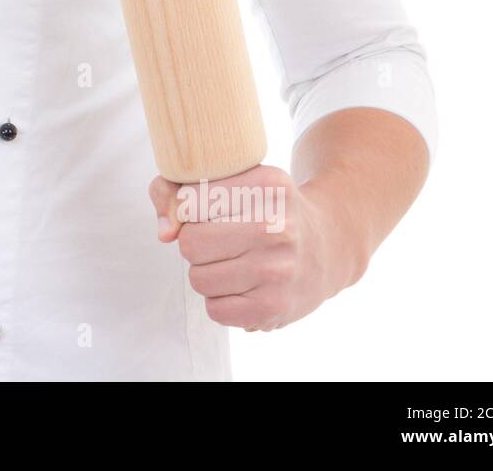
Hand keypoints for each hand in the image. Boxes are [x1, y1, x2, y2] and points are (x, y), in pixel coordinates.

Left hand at [149, 165, 353, 330]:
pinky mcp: (274, 307)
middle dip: (196, 244)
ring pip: (198, 279)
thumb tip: (165, 233)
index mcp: (265, 186)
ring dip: (207, 273)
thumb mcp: (234, 181)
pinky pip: (215, 310)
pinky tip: (243, 286)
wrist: (327, 247)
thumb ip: (178, 191)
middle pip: (189, 244)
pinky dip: (221, 301)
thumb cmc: (265, 210)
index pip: (188, 201)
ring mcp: (277, 270)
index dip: (187, 209)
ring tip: (234, 262)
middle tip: (222, 240)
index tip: (206, 210)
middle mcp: (275, 228)